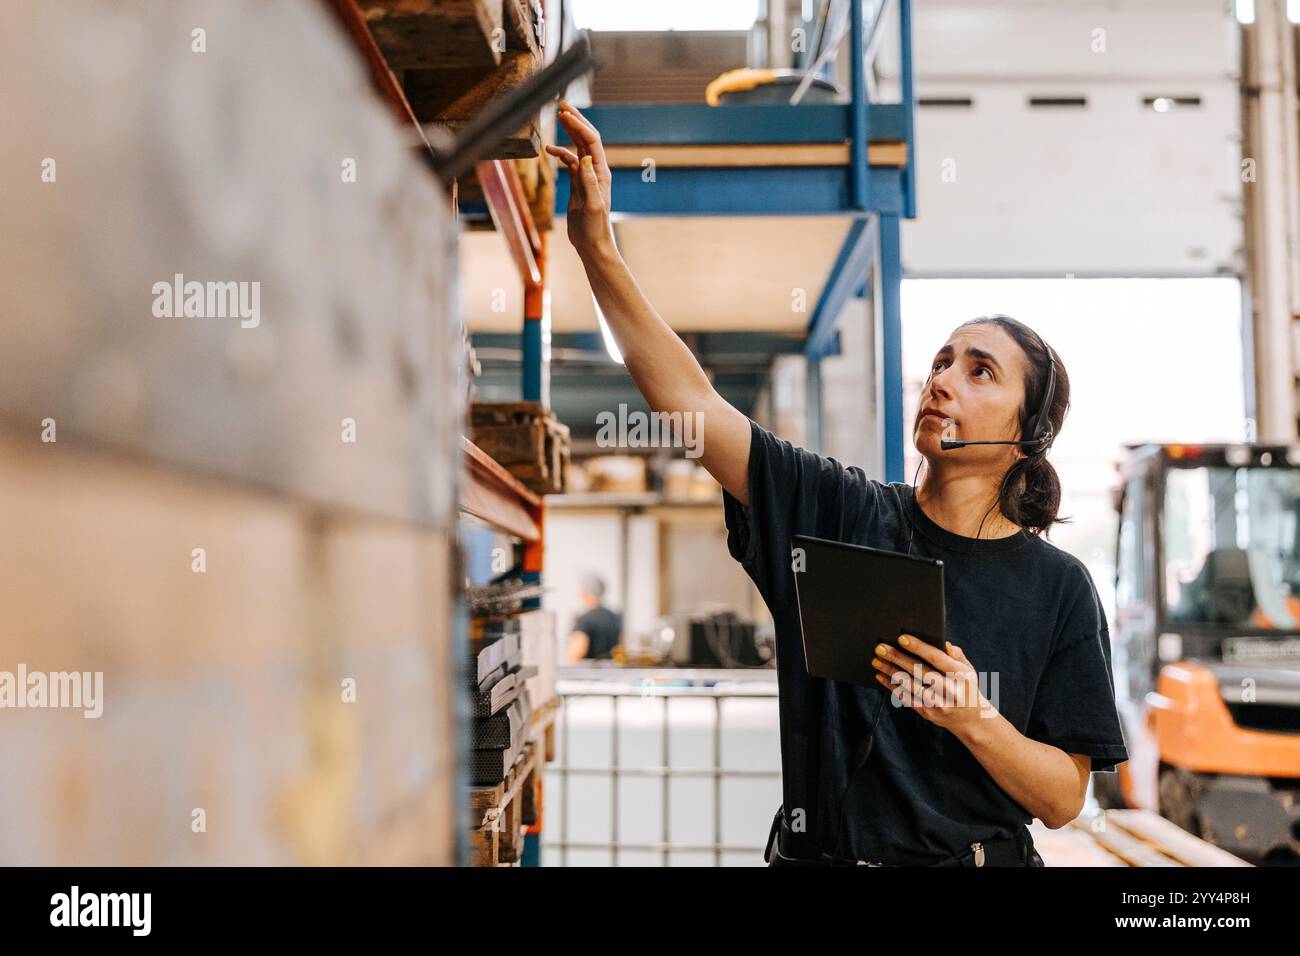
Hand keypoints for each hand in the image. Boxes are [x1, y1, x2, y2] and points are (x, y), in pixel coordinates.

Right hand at [545, 100, 614, 257]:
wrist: (592, 244)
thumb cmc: (595, 228)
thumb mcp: (592, 206)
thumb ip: (589, 182)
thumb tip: (582, 158)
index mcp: (600, 173)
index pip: (591, 142)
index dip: (579, 126)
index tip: (565, 113)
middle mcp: (595, 171)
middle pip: (586, 138)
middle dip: (576, 120)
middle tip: (562, 104)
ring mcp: (586, 176)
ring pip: (578, 146)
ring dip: (569, 131)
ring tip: (558, 116)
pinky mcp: (578, 184)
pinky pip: (569, 162)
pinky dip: (560, 153)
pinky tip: (549, 150)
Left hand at [870, 635, 994, 734]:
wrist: (971, 719)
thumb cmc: (966, 686)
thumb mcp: (968, 669)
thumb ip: (957, 655)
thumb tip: (944, 643)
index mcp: (960, 675)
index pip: (937, 658)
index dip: (919, 647)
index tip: (901, 638)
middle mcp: (950, 690)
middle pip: (920, 671)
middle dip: (898, 658)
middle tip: (880, 648)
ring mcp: (939, 704)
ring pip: (910, 686)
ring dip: (891, 672)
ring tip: (876, 661)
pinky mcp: (928, 713)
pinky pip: (907, 699)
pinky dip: (892, 687)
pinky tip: (881, 677)